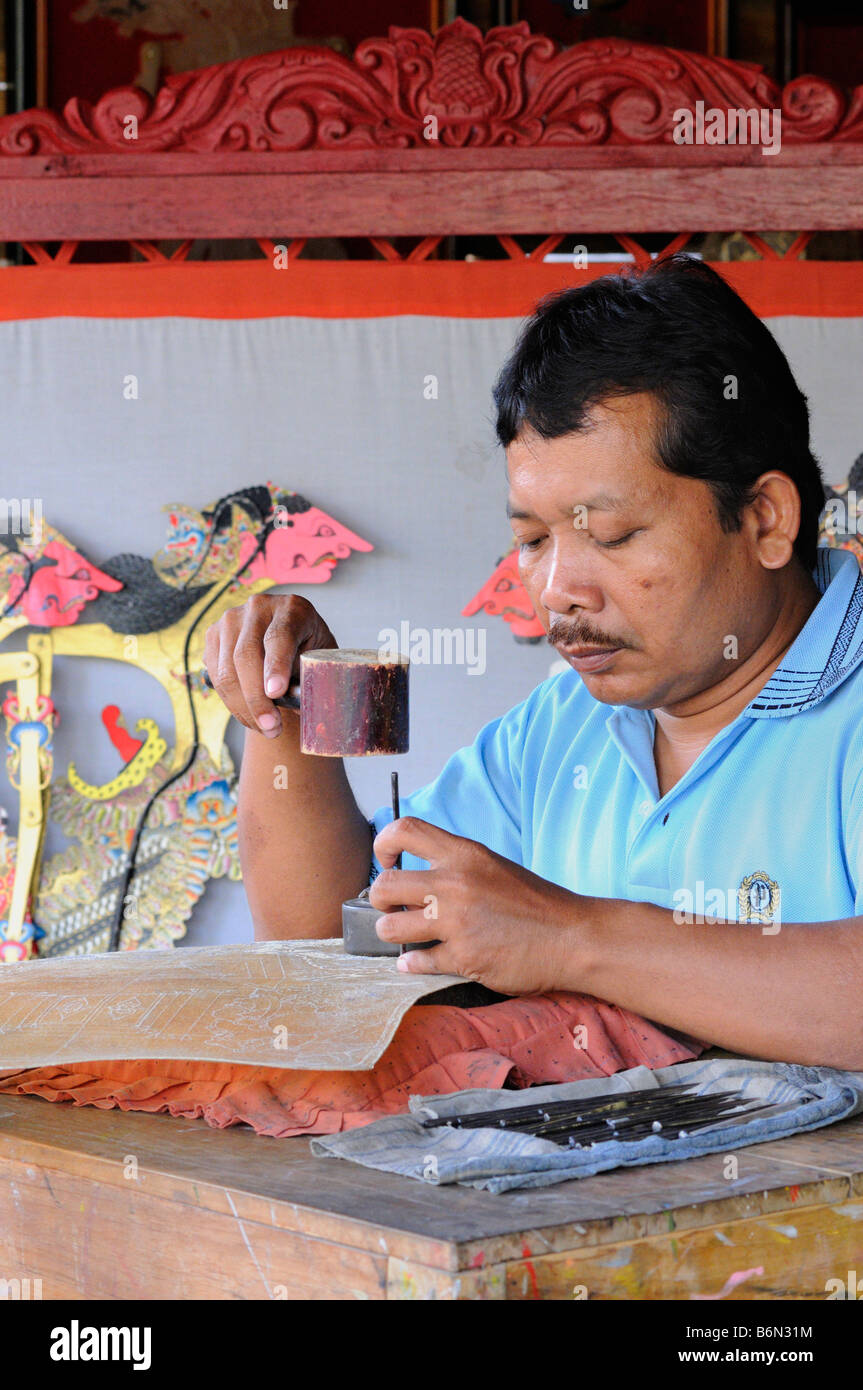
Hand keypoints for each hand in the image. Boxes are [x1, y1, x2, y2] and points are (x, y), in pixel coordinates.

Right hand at [204, 594, 335, 737]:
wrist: (290, 640)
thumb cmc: (310, 651)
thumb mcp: (321, 660)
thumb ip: (315, 679)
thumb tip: (305, 710)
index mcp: (292, 608)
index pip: (279, 636)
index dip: (276, 666)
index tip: (276, 692)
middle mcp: (258, 607)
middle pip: (247, 656)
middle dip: (257, 699)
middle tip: (272, 728)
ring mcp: (231, 619)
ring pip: (227, 670)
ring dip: (244, 708)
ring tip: (265, 729)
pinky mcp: (213, 636)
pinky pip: (215, 676)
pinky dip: (232, 703)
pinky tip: (251, 717)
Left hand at [369, 817, 583, 993]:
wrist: (572, 937)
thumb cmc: (535, 903)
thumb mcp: (493, 867)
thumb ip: (455, 867)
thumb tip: (416, 879)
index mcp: (465, 854)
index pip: (405, 830)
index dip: (384, 844)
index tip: (386, 861)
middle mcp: (456, 884)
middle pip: (385, 884)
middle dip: (379, 899)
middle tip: (391, 907)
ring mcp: (457, 922)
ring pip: (391, 927)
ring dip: (391, 933)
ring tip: (406, 935)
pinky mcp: (463, 958)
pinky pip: (418, 962)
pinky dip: (414, 964)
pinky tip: (419, 962)